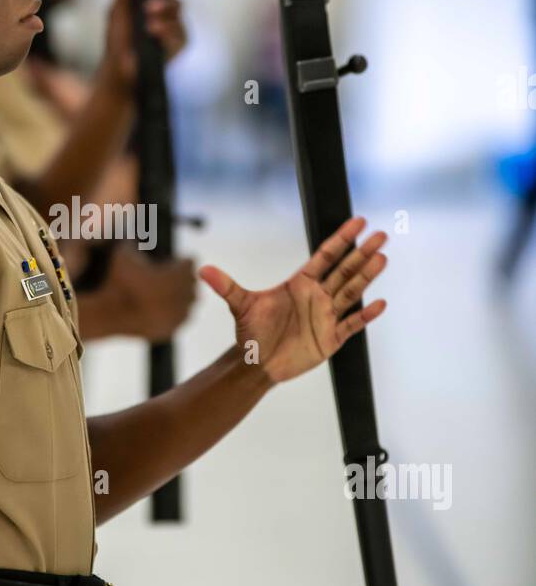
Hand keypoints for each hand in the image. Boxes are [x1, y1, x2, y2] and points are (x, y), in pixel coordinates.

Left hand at [101, 0, 185, 90]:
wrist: (119, 68)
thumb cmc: (117, 40)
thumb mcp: (117, 11)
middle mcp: (167, 11)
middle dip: (164, 0)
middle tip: (150, 6)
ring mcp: (175, 28)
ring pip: (179, 14)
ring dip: (163, 17)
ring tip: (148, 25)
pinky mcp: (179, 44)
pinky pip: (180, 33)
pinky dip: (168, 32)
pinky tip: (156, 34)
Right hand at [104, 246, 196, 340]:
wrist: (106, 313)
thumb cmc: (115, 280)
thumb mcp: (125, 252)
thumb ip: (140, 241)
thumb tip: (145, 234)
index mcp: (171, 275)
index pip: (189, 264)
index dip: (183, 260)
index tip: (180, 259)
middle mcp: (178, 296)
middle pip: (192, 283)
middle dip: (185, 277)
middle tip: (177, 274)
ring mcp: (175, 314)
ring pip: (191, 301)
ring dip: (184, 294)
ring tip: (173, 290)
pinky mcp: (170, 328)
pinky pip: (183, 317)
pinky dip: (179, 311)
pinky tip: (169, 305)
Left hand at [199, 216, 387, 384]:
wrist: (257, 363)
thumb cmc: (251, 332)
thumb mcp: (241, 306)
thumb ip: (227, 287)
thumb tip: (203, 270)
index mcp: (300, 283)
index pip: (326, 256)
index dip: (342, 239)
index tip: (359, 221)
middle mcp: (317, 296)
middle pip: (344, 270)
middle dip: (362, 253)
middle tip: (381, 234)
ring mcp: (326, 315)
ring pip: (352, 292)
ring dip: (367, 276)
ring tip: (383, 258)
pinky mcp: (331, 337)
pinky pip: (352, 324)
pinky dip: (366, 315)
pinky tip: (380, 303)